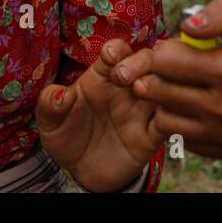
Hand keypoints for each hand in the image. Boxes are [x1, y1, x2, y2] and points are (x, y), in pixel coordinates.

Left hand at [36, 38, 161, 191]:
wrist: (81, 173)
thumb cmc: (67, 137)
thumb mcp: (50, 122)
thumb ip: (50, 104)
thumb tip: (61, 95)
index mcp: (102, 76)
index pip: (117, 52)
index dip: (116, 50)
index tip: (109, 58)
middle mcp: (126, 88)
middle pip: (147, 60)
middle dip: (139, 62)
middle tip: (124, 77)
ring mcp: (141, 111)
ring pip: (164, 85)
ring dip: (159, 83)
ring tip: (142, 92)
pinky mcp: (151, 137)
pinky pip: (170, 121)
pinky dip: (171, 115)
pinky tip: (159, 118)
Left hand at [112, 0, 221, 160]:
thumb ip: (221, 16)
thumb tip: (185, 25)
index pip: (163, 63)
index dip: (164, 50)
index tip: (176, 47)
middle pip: (158, 92)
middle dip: (158, 74)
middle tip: (175, 65)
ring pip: (165, 120)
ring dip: (167, 101)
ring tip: (185, 87)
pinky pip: (187, 141)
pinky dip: (185, 124)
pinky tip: (201, 107)